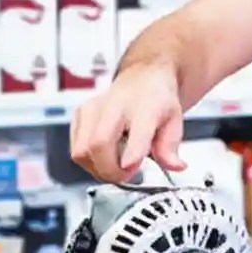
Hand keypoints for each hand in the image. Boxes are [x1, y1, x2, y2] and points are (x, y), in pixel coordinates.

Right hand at [70, 62, 187, 182]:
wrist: (143, 78)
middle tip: (127, 174)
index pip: (137, 130)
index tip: (129, 166)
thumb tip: (175, 166)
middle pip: (99, 144)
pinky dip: (89, 160)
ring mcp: (93, 108)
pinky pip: (76, 150)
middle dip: (111, 170)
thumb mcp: (174, 121)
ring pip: (82, 151)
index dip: (132, 151)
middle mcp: (115, 104)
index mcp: (145, 105)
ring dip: (98, 169)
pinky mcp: (79, 114)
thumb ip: (171, 147)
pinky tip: (105, 155)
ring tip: (117, 166)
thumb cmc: (157, 100)